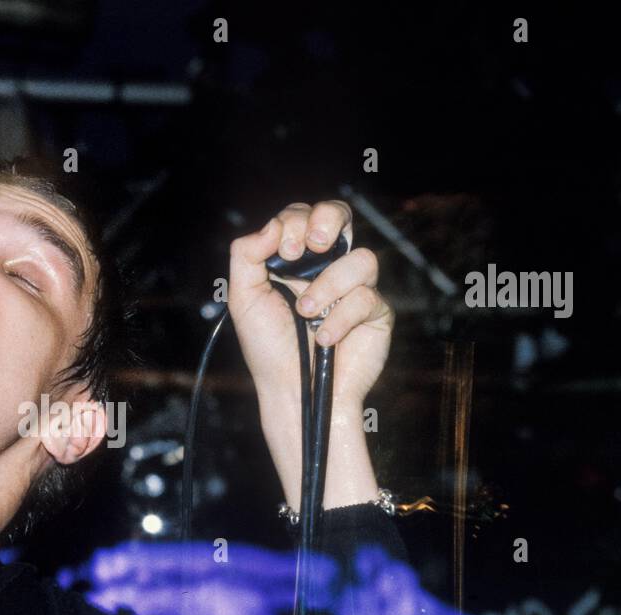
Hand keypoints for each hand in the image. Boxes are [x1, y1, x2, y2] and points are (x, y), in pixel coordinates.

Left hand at [227, 200, 392, 509]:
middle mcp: (328, 268)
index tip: (283, 252)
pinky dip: (340, 320)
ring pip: (362, 259)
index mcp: (296, 260)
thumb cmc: (268, 349)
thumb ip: (246, 256)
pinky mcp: (376, 314)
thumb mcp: (243, 299)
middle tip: (312, 245)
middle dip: (328, 221)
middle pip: (342, 217)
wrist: (292, 392)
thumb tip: (272, 225)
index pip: (303, 217)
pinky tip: (324, 339)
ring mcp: (355, 289)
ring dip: (328, 285)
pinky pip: (367, 298)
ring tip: (306, 314)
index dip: (296, 222)